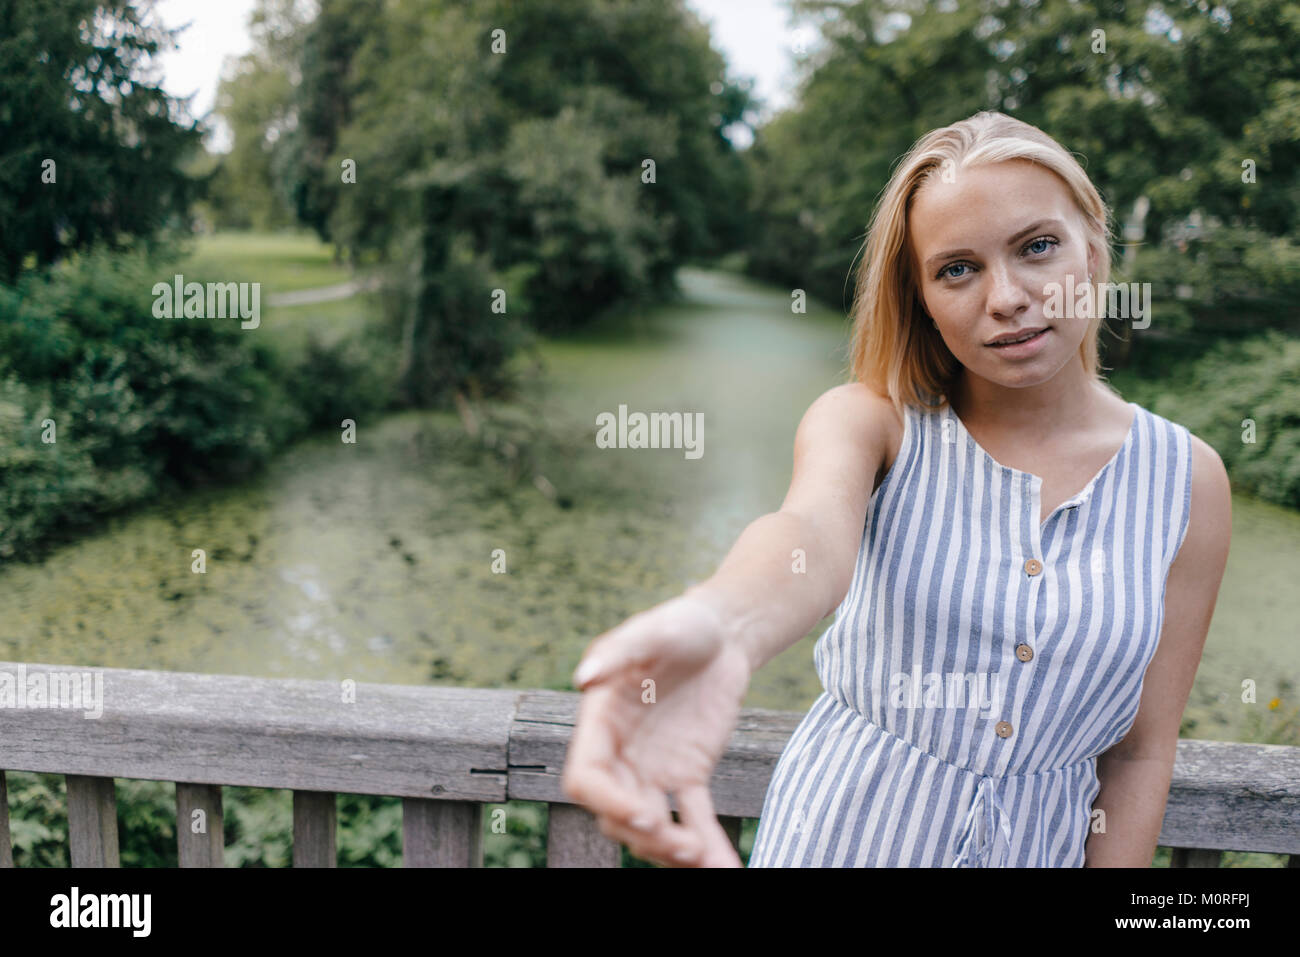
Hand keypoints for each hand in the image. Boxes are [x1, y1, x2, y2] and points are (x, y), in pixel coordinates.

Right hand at [561, 590, 751, 866]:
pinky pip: (693, 818)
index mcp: (600, 722)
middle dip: (646, 836)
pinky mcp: (687, 776)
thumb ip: (620, 650)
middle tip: (685, 846)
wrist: (725, 633)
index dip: (609, 802)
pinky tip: (728, 869)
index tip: (645, 815)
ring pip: (651, 827)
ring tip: (708, 862)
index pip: (587, 778)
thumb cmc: (682, 623)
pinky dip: (710, 847)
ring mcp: (653, 770)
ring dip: (672, 851)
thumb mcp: (653, 630)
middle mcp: (620, 753)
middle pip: (616, 813)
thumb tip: (583, 676)